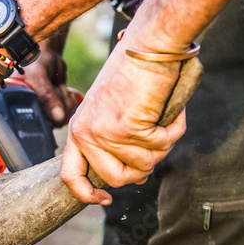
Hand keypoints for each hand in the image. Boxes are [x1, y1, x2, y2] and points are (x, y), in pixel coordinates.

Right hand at [18, 44, 79, 127]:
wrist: (45, 55)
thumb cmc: (35, 63)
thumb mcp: (38, 76)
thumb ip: (46, 96)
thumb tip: (58, 118)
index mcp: (20, 109)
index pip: (37, 124)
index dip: (48, 113)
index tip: (52, 94)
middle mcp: (31, 115)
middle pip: (53, 123)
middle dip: (59, 103)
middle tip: (55, 88)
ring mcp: (45, 114)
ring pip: (64, 118)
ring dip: (66, 100)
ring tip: (57, 87)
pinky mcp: (56, 110)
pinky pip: (69, 113)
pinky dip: (70, 99)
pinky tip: (62, 90)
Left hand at [61, 34, 187, 204]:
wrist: (147, 45)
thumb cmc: (132, 73)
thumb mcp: (110, 110)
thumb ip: (113, 142)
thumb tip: (134, 176)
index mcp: (78, 130)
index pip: (69, 175)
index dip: (86, 194)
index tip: (106, 200)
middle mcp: (87, 134)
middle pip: (116, 179)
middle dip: (141, 170)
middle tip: (154, 145)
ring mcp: (106, 133)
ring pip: (144, 164)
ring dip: (162, 146)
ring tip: (163, 120)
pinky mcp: (129, 128)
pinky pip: (161, 145)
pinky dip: (174, 130)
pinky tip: (172, 111)